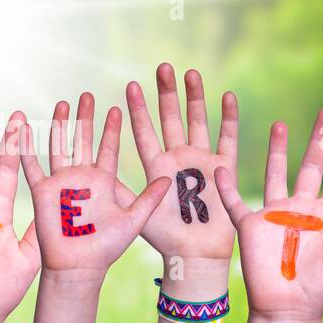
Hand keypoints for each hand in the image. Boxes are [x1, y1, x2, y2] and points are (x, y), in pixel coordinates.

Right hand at [21, 93, 169, 277]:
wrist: (79, 267)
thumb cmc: (107, 248)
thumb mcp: (134, 220)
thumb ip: (149, 198)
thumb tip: (169, 178)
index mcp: (103, 181)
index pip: (107, 148)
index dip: (111, 129)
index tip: (117, 107)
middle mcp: (81, 178)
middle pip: (82, 140)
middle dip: (85, 118)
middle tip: (87, 95)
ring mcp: (61, 183)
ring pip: (58, 146)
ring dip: (59, 125)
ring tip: (62, 103)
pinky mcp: (42, 191)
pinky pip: (31, 165)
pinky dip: (24, 146)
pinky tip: (21, 127)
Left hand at [125, 63, 236, 261]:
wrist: (195, 255)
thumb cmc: (165, 239)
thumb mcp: (136, 213)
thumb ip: (120, 192)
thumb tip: (92, 174)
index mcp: (155, 166)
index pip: (144, 132)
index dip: (138, 110)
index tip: (130, 86)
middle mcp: (177, 158)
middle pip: (171, 119)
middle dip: (167, 93)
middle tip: (163, 67)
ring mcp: (201, 160)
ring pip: (198, 122)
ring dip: (195, 98)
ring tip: (190, 73)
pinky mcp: (224, 168)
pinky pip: (228, 138)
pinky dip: (229, 118)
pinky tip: (227, 96)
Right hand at [215, 108, 322, 320]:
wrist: (290, 309)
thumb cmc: (322, 288)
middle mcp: (301, 209)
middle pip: (311, 166)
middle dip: (320, 140)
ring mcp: (276, 215)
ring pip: (275, 173)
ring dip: (277, 150)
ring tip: (281, 123)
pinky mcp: (252, 225)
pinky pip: (234, 202)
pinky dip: (226, 187)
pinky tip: (219, 168)